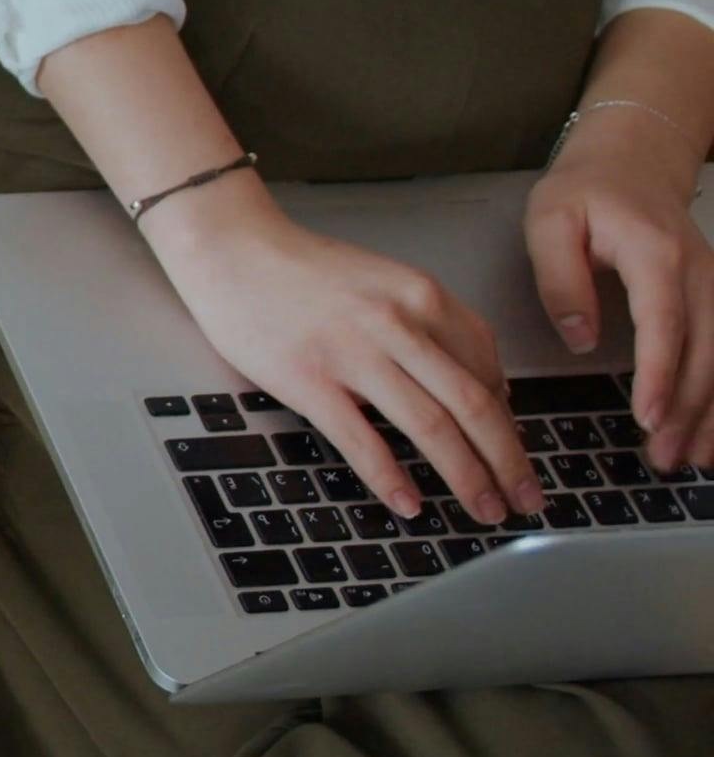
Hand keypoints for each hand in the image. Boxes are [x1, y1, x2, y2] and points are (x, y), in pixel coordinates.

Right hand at [147, 174, 536, 521]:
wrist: (230, 247)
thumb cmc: (301, 268)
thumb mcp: (384, 280)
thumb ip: (429, 325)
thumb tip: (475, 384)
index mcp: (421, 295)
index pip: (487, 367)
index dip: (510, 419)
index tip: (515, 451)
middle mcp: (397, 323)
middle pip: (473, 404)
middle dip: (509, 461)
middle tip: (526, 498)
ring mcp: (352, 352)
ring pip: (431, 426)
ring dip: (467, 476)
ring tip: (484, 509)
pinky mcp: (308, 379)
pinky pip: (361, 439)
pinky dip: (391, 478)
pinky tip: (409, 503)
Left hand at [530, 104, 713, 469]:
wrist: (633, 161)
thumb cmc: (586, 191)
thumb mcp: (550, 221)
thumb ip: (560, 280)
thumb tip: (579, 339)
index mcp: (658, 255)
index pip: (666, 324)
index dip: (661, 374)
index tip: (650, 417)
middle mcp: (701, 273)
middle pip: (706, 352)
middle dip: (688, 411)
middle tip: (664, 458)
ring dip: (713, 412)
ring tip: (693, 460)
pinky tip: (712, 432)